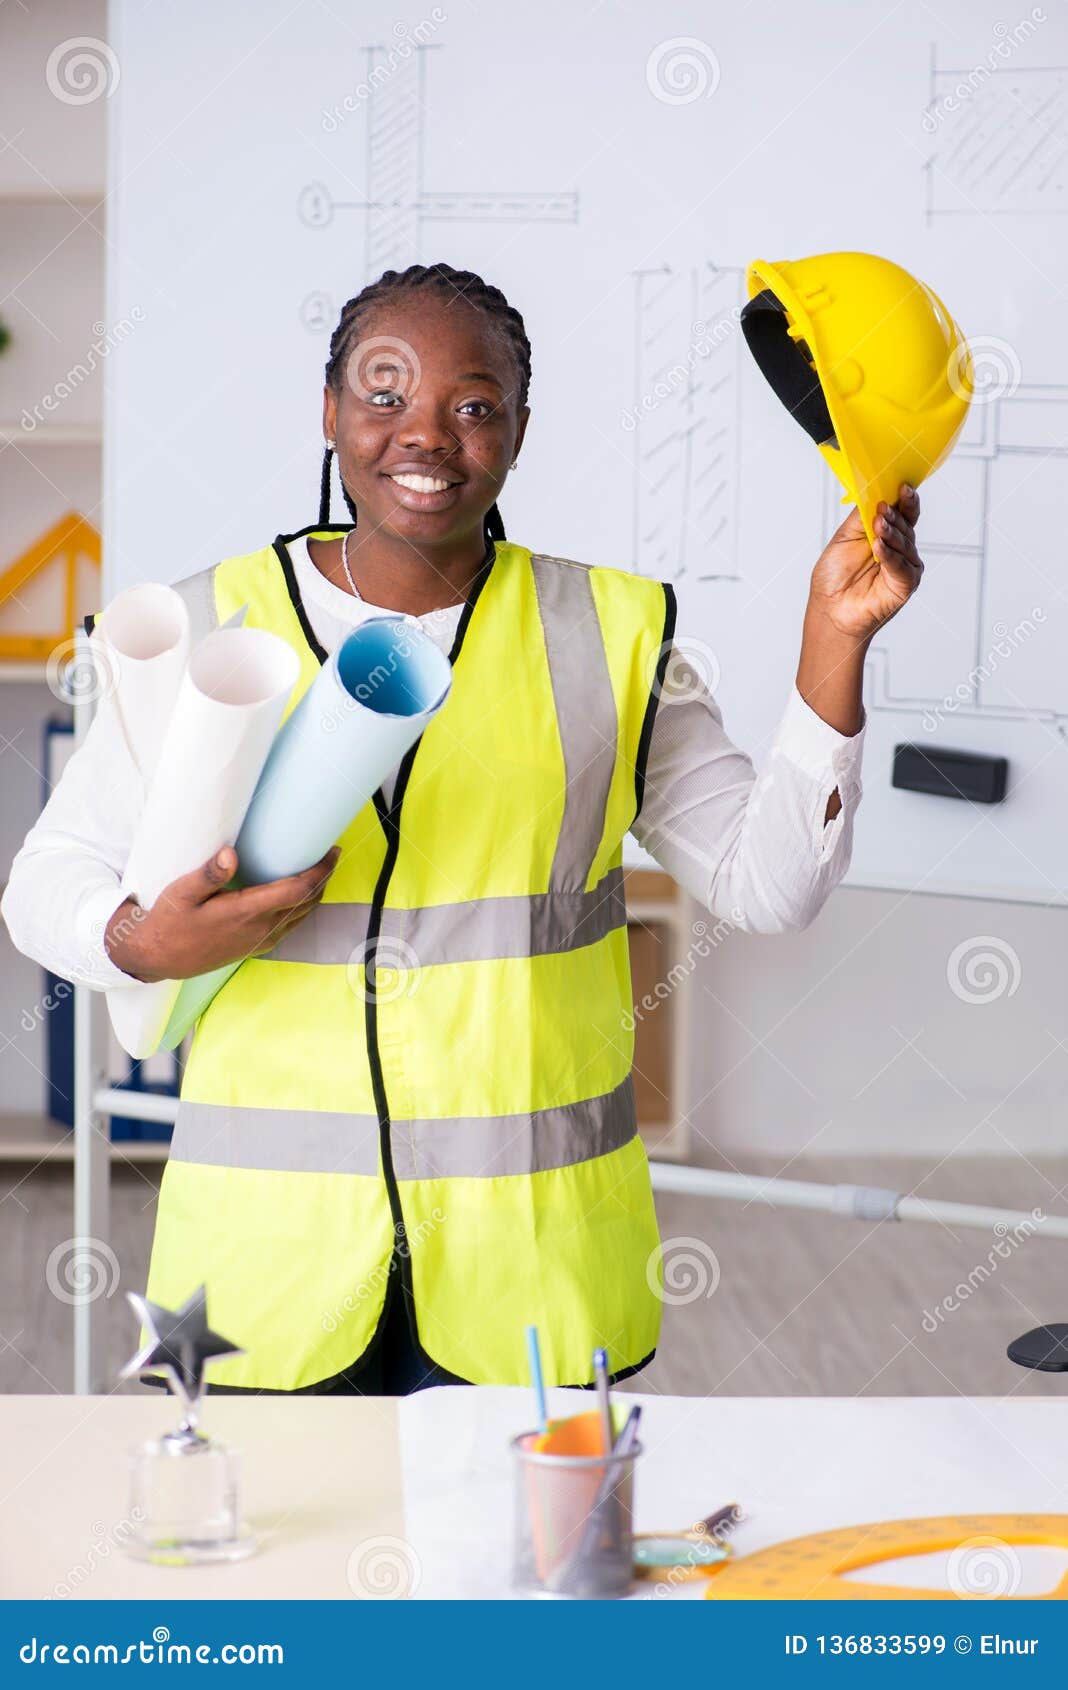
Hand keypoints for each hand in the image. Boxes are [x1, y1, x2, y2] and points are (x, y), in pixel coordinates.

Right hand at [104, 843, 340, 982]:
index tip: (331, 852)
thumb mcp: (182, 893)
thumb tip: (230, 854)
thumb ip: (209, 874)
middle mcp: (261, 929)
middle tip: (331, 854)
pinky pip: (292, 925)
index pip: (297, 890)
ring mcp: (261, 940)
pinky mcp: (257, 946)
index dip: (319, 871)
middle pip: (307, 902)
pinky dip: (304, 907)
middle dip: (324, 878)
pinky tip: (299, 894)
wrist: (159, 958)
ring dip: (316, 893)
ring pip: (302, 915)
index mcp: (246, 913)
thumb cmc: (169, 922)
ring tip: (321, 870)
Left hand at [807, 483, 922, 641]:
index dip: (905, 499)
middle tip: (881, 510)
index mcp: (887, 534)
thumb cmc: (835, 577)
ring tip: (877, 526)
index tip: (902, 486)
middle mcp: (900, 548)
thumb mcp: (844, 538)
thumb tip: (874, 492)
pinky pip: (901, 566)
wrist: (829, 608)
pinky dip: (890, 555)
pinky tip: (879, 547)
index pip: (903, 512)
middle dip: (893, 516)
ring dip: (890, 533)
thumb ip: (860, 516)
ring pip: (905, 543)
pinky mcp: (905, 584)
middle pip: (906, 525)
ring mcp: (905, 566)